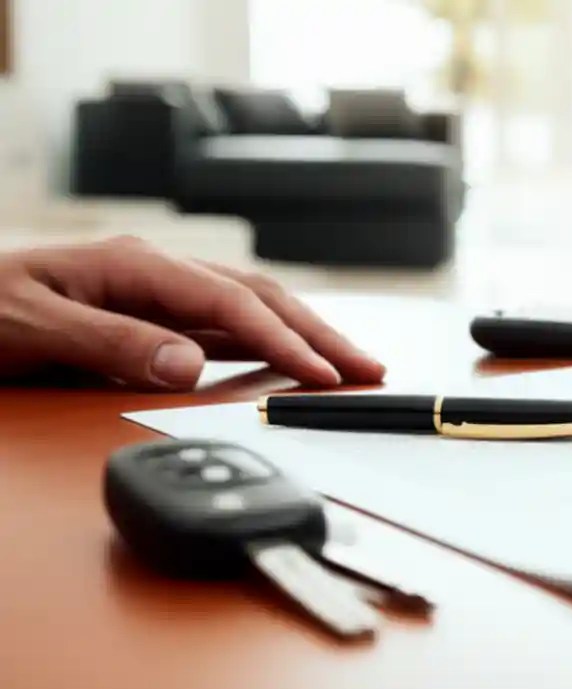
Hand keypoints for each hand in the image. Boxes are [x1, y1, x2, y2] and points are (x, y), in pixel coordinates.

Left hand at [0, 236, 385, 390]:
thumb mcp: (32, 329)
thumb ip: (111, 344)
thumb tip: (190, 366)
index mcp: (134, 264)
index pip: (230, 302)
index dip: (283, 340)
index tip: (323, 373)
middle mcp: (156, 272)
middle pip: (258, 297)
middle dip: (318, 333)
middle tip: (369, 369)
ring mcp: (157, 291)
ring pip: (249, 308)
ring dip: (302, 335)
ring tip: (346, 365)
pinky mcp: (152, 314)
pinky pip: (224, 326)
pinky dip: (267, 343)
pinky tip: (289, 359)